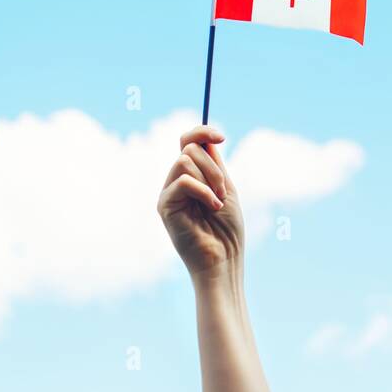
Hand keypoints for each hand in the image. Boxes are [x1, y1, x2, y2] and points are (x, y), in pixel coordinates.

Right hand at [157, 126, 244, 278]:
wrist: (224, 259)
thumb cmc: (227, 229)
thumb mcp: (224, 188)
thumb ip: (214, 163)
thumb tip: (205, 137)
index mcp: (192, 176)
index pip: (188, 141)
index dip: (202, 132)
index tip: (221, 137)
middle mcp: (176, 181)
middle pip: (188, 148)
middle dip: (213, 166)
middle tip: (222, 192)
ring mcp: (168, 193)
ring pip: (185, 161)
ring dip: (210, 179)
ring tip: (217, 202)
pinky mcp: (164, 205)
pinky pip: (183, 181)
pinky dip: (203, 191)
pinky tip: (212, 207)